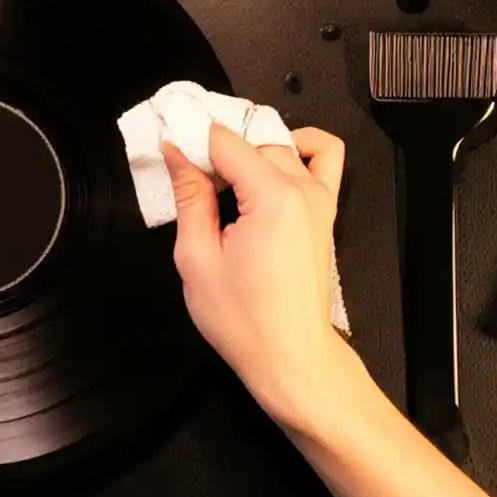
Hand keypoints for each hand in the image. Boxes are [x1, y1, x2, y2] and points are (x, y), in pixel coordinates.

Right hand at [163, 124, 350, 427]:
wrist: (290, 356)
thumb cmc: (243, 320)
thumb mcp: (197, 258)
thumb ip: (189, 197)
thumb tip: (176, 152)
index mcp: (272, 197)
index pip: (225, 141)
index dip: (192, 143)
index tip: (171, 155)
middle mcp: (303, 190)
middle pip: (252, 141)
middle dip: (217, 152)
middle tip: (190, 183)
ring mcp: (320, 198)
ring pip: (282, 145)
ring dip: (251, 151)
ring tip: (225, 182)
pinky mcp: (326, 211)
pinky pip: (323, 157)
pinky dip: (299, 148)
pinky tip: (268, 168)